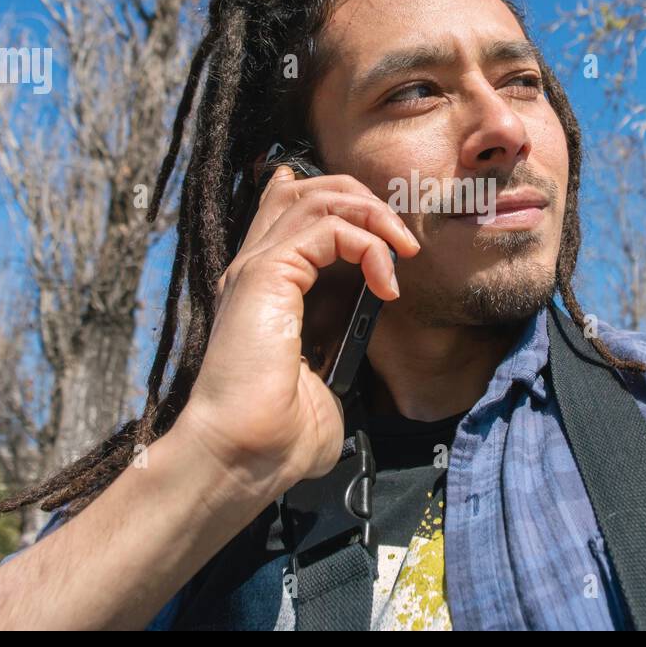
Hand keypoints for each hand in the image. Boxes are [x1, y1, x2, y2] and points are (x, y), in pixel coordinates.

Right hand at [173, 165, 419, 491]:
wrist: (243, 456)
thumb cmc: (276, 438)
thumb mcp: (322, 387)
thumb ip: (335, 360)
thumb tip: (348, 362)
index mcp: (263, 292)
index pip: (284, 212)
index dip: (332, 199)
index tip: (382, 224)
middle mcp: (255, 271)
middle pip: (307, 190)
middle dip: (365, 201)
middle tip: (401, 239)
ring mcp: (257, 269)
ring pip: (319, 196)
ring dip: (373, 215)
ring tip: (402, 251)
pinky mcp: (267, 273)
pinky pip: (330, 228)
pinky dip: (369, 245)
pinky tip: (385, 283)